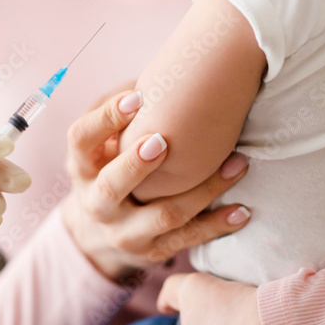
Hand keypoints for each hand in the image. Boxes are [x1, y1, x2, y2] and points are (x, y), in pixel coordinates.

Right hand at [61, 90, 251, 281]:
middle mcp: (96, 203)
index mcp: (82, 166)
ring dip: (203, 190)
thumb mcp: (105, 142)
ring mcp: (124, 233)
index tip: (136, 97)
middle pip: (111, 186)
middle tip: (163, 141)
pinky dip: (218, 224)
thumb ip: (125, 111)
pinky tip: (243, 209)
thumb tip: (163, 71)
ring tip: (237, 164)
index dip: (104, 119)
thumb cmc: (112, 166)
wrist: (99, 234)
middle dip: (136, 165)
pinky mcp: (152, 252)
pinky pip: (189, 239)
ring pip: (163, 215)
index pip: (81, 139)